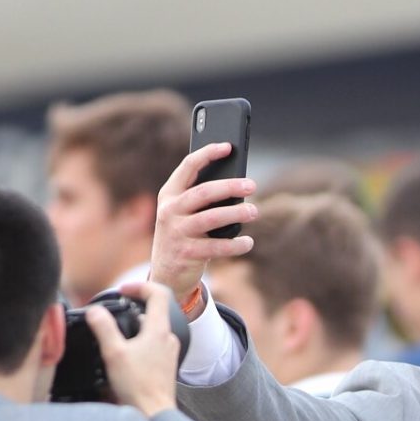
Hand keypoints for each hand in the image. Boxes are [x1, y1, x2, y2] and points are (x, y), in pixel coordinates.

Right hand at [93, 282, 184, 417]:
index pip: (158, 293)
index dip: (139, 286)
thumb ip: (103, 327)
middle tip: (114, 312)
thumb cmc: (138, 386)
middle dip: (132, 307)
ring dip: (134, 327)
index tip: (123, 290)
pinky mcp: (165, 365)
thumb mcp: (114, 352)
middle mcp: (168, 338)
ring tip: (115, 336)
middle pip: (153, 311)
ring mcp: (168, 352)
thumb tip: (95, 310)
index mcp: (159, 329)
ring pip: (152, 329)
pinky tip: (124, 355)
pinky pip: (152, 345)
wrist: (154, 413)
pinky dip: (138, 343)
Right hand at [149, 142, 255, 298]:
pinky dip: (236, 244)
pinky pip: (217, 247)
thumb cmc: (184, 235)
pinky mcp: (187, 253)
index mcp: (169, 194)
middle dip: (230, 186)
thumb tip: (237, 184)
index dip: (208, 153)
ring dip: (237, 213)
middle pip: (204, 192)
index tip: (228, 147)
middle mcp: (169, 211)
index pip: (188, 166)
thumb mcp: (184, 214)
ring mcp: (176, 232)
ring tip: (254, 211)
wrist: (165, 274)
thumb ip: (202, 199)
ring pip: (212, 218)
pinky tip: (248, 242)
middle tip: (252, 185)